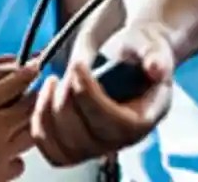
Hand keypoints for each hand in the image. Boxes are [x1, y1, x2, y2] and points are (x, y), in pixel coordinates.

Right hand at [0, 56, 38, 181]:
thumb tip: (10, 64)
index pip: (20, 81)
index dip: (30, 70)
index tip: (33, 66)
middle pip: (33, 107)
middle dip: (35, 94)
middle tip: (27, 90)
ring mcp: (0, 154)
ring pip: (33, 134)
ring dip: (29, 122)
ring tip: (12, 117)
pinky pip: (20, 163)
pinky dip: (16, 153)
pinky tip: (1, 148)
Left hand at [32, 22, 174, 166]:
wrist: (133, 58)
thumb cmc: (141, 53)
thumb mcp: (152, 48)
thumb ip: (155, 57)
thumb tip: (157, 68)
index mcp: (144, 119)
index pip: (114, 121)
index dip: (89, 95)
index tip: (77, 65)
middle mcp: (122, 140)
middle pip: (84, 138)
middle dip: (67, 99)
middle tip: (68, 70)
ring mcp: (99, 146)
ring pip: (63, 147)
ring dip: (48, 113)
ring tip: (52, 82)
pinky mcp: (78, 144)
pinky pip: (52, 150)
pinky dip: (40, 125)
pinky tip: (43, 97)